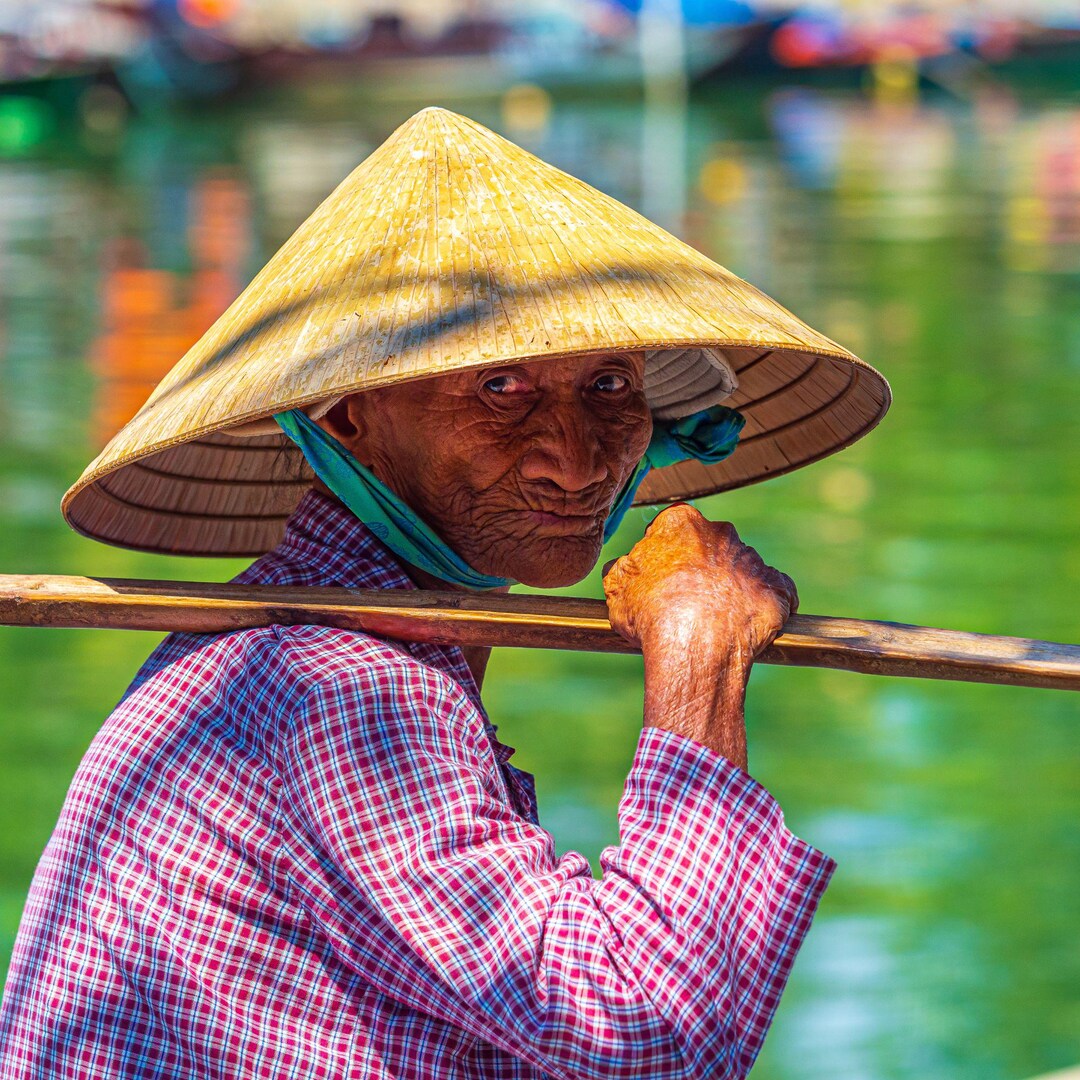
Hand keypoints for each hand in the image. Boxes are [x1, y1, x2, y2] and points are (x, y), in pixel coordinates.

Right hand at [602, 504, 797, 767]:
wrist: (696, 650)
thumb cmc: (652, 617)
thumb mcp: (617, 587)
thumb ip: (624, 567)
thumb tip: (627, 567)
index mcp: (679, 522)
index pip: (673, 528)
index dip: (666, 554)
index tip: (662, 578)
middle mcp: (720, 532)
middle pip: (710, 545)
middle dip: (701, 568)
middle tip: (687, 601)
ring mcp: (752, 559)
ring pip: (740, 570)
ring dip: (730, 589)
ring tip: (714, 623)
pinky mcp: (778, 587)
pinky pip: (773, 594)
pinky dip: (763, 607)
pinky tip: (745, 627)